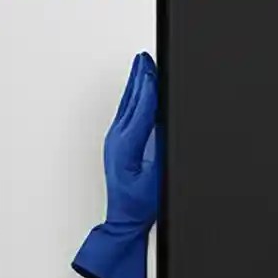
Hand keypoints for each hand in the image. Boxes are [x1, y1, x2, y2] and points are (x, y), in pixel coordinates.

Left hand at [102, 51, 159, 230]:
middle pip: (131, 101)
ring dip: (135, 83)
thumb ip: (159, 148)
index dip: (148, 88)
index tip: (152, 70)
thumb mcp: (156, 177)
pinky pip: (126, 112)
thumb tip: (163, 123)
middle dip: (139, 77)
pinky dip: (133, 96)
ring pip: (127, 104)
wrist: (124, 219)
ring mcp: (115, 140)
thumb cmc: (139, 204)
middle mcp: (117, 139)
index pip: (141, 110)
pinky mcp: (117, 143)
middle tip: (145, 57)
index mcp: (126, 146)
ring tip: (141, 64)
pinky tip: (138, 89)